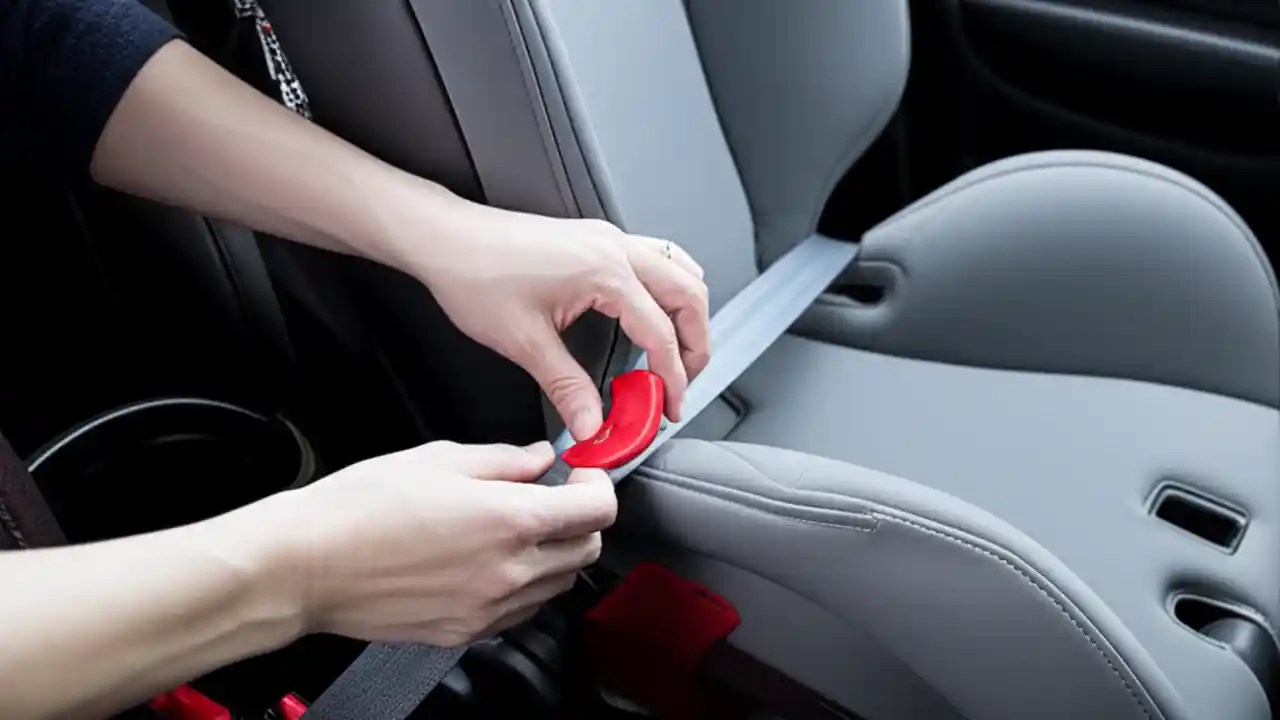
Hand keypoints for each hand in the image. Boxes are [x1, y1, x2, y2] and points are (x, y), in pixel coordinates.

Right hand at [277, 441, 615, 646]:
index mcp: (510, 519)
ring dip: (555, 554)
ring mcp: (490, 608)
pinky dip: (525, 586)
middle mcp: (509, 571)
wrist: (306, 565)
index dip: (598, 485)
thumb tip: (541, 459)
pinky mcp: (467, 631)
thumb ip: (504, 460)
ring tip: (518, 529)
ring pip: (560, 584)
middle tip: (555, 497)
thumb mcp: (439, 459)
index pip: (597, 510)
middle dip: (582, 519)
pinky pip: (523, 611)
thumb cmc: (360, 508)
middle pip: (587, 550)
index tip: (582, 475)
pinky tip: (493, 562)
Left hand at [414, 202, 710, 439]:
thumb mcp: (523, 342)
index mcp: (604, 272)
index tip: (668, 408)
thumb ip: (567, 387)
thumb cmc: (474, 273)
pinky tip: (651, 315)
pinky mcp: (595, 238)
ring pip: (679, 270)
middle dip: (695, 344)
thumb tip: (592, 423)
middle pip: (689, 296)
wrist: (444, 237)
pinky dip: (666, 289)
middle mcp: (614, 248)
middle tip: (681, 385)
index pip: (661, 333)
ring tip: (676, 353)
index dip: (672, 378)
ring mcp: (607, 238)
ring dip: (686, 313)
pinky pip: (656, 258)